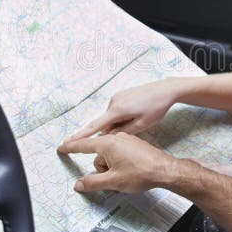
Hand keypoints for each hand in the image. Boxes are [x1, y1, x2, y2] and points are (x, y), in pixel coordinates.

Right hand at [57, 132, 180, 193]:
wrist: (165, 170)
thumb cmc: (141, 173)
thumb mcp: (113, 181)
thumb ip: (92, 182)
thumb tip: (78, 184)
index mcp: (108, 143)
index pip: (84, 145)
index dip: (71, 147)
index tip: (61, 147)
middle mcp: (116, 138)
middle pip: (98, 155)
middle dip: (102, 169)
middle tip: (115, 179)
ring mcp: (126, 140)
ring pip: (109, 156)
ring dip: (112, 168)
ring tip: (127, 175)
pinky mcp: (134, 144)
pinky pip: (119, 154)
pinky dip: (121, 164)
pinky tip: (132, 171)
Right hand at [61, 79, 179, 145]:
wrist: (166, 89)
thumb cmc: (156, 108)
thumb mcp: (141, 125)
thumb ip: (122, 132)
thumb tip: (107, 138)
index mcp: (117, 111)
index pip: (94, 127)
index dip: (80, 136)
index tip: (66, 143)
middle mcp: (113, 102)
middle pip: (105, 123)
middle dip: (112, 131)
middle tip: (130, 129)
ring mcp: (117, 97)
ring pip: (111, 118)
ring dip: (119, 123)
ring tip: (139, 119)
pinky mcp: (121, 95)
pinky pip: (116, 111)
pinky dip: (121, 117)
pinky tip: (136, 114)